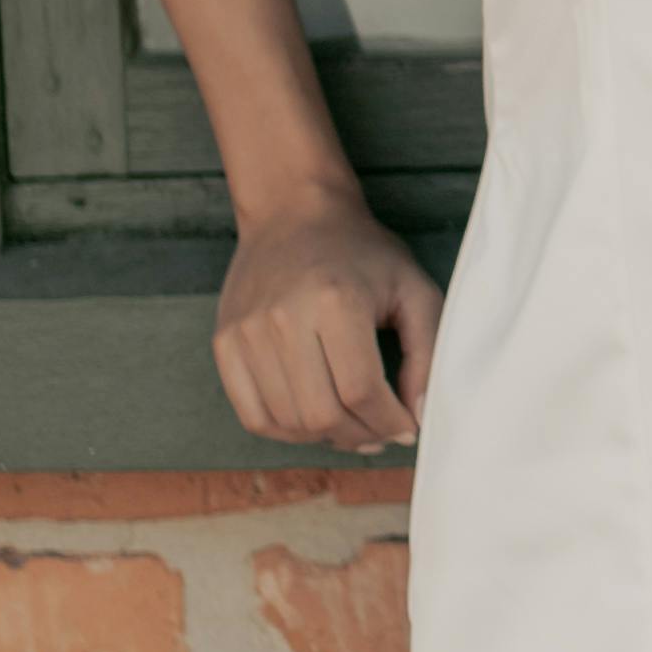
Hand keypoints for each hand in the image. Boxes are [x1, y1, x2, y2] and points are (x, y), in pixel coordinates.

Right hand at [216, 192, 441, 450]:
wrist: (293, 213)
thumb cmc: (362, 254)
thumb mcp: (413, 290)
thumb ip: (427, 352)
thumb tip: (419, 414)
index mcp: (336, 301)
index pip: (362, 391)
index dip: (391, 422)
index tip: (408, 427)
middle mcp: (283, 318)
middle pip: (323, 416)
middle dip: (362, 437)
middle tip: (381, 431)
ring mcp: (247, 332)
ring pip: (288, 423)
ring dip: (327, 438)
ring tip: (352, 424)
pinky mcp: (224, 342)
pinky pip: (254, 416)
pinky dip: (288, 432)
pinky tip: (314, 421)